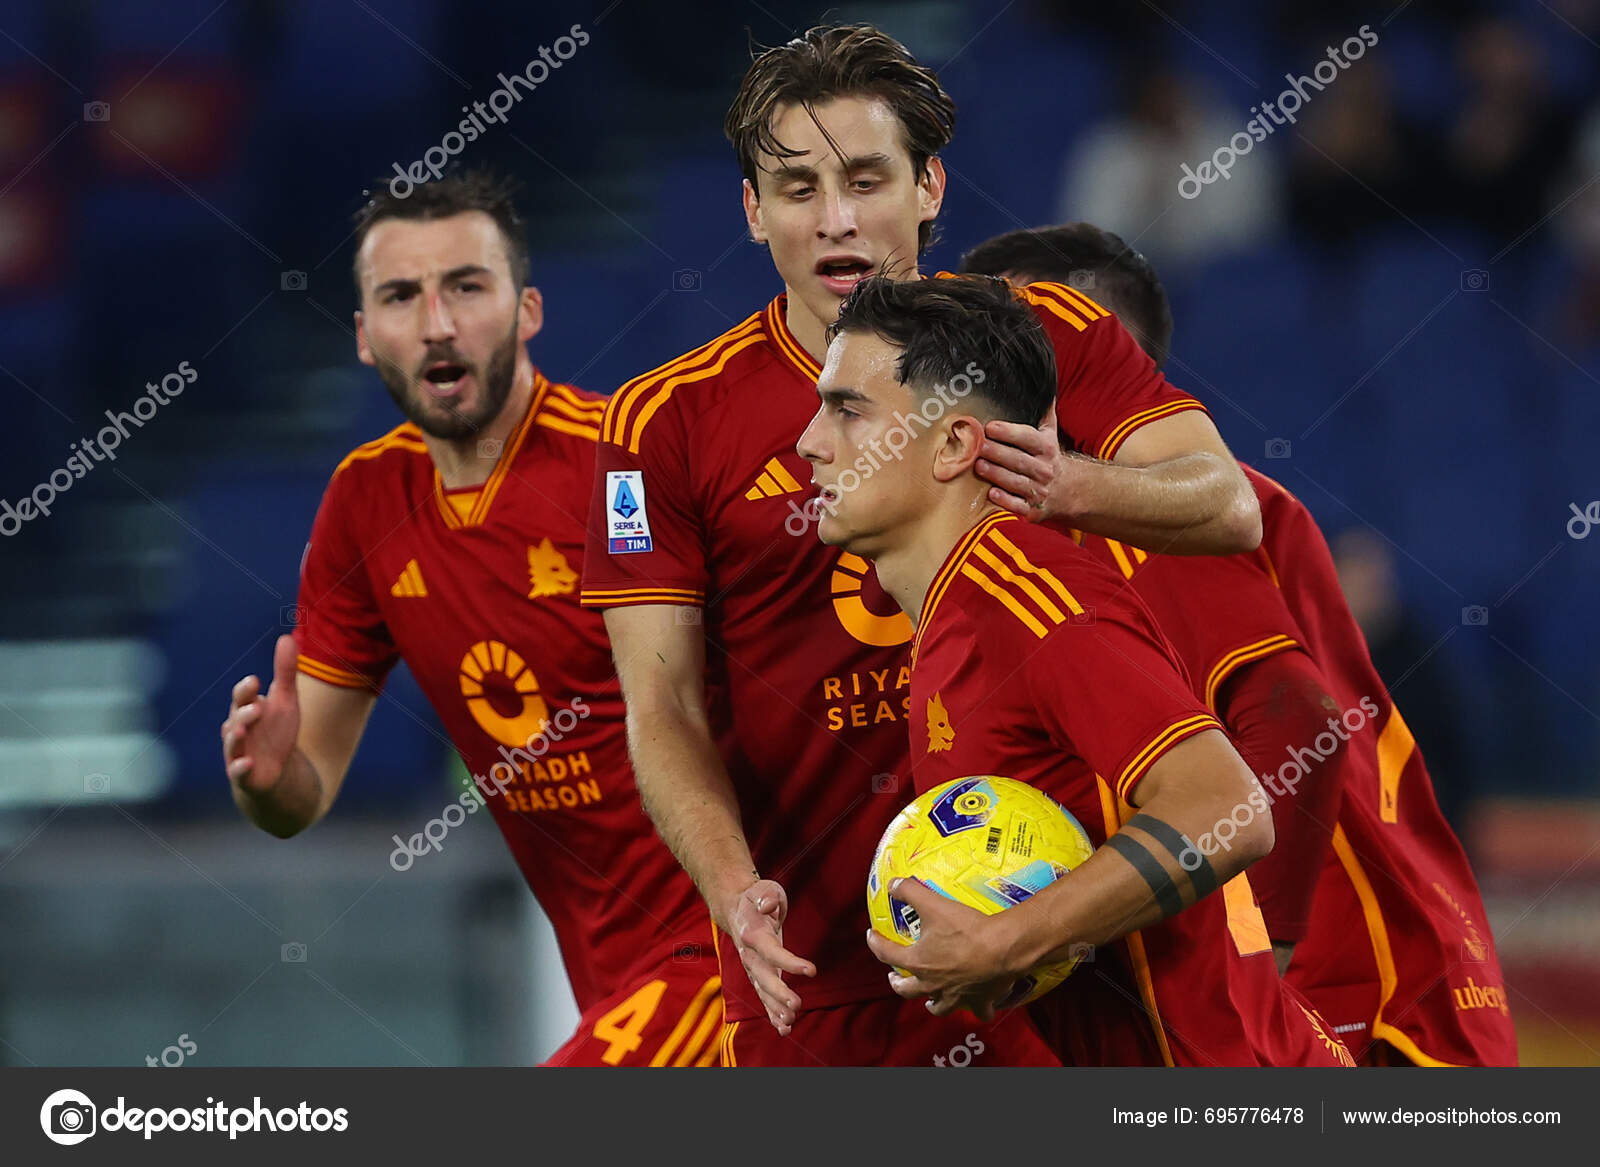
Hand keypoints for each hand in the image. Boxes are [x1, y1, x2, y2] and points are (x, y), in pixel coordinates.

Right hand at [221, 635, 301, 795]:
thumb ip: (284, 672)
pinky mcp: (244, 775)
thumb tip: (286, 637)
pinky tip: (247, 763)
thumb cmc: (276, 731)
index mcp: (246, 710)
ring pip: (232, 744)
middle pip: (236, 718)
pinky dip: (240, 768)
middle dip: (243, 712)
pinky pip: (237, 772)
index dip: (245, 690)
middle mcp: (238, 730)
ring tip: (241, 729)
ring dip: (235, 736)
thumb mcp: (285, 700)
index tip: (254, 680)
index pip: (241, 697)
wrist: (274, 771)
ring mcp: (238, 753)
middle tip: (256, 706)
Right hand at [727, 879, 815, 1035]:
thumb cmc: (755, 898)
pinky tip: (784, 1028)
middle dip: (778, 993)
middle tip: (796, 1006)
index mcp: (752, 932)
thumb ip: (767, 896)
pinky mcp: (757, 975)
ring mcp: (751, 967)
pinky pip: (764, 996)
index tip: (811, 970)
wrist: (736, 908)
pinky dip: (772, 1013)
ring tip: (789, 1023)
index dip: (789, 962)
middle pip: (763, 977)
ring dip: (775, 1009)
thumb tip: (768, 904)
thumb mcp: (763, 889)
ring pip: (762, 991)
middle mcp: (749, 954)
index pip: (771, 950)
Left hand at [864, 878, 1021, 1020]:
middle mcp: (933, 984)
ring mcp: (956, 996)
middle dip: (898, 984)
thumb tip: (892, 884)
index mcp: (918, 962)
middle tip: (894, 978)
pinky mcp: (980, 1001)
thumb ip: (909, 891)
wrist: (1002, 948)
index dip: (876, 943)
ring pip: (939, 1007)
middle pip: (907, 990)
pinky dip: (977, 1010)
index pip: (887, 953)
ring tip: (929, 1001)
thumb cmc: (966, 928)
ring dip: (932, 1003)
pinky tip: (977, 1007)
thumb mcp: (933, 903)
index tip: (871, 936)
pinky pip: (978, 1012)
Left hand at [974, 402, 1081, 522]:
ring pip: (1015, 481)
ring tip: (978, 466)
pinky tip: (991, 493)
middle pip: (1018, 460)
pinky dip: (1006, 500)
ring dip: (996, 474)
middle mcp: (1044, 469)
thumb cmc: (1049, 458)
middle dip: (997, 453)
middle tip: (978, 447)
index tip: (990, 427)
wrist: (1069, 491)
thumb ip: (1043, 412)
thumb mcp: (1050, 434)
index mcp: (1047, 448)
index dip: (1009, 432)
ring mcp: (1039, 490)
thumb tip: (1041, 384)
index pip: (1027, 437)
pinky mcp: (1033, 510)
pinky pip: (1018, 505)